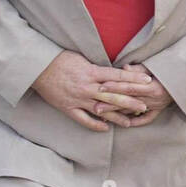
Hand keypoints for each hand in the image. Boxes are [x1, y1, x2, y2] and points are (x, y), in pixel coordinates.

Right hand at [31, 51, 152, 131]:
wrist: (38, 67)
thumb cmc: (60, 59)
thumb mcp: (82, 58)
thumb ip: (97, 67)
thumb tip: (112, 71)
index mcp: (92, 72)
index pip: (118, 76)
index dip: (134, 79)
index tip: (148, 80)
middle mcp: (88, 87)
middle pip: (114, 96)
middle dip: (131, 101)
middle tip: (145, 106)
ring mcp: (78, 99)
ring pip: (102, 110)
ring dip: (117, 117)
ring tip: (129, 122)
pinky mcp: (68, 108)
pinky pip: (84, 119)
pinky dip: (95, 124)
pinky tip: (106, 128)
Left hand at [97, 63, 173, 127]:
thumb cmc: (172, 70)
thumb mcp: (157, 66)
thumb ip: (140, 68)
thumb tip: (125, 67)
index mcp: (152, 86)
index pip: (129, 87)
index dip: (115, 87)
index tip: (101, 86)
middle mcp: (152, 98)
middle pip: (128, 101)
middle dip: (111, 103)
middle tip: (94, 106)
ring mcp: (155, 105)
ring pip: (133, 111)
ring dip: (118, 114)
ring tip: (103, 116)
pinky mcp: (159, 110)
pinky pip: (146, 119)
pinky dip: (135, 122)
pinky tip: (124, 124)